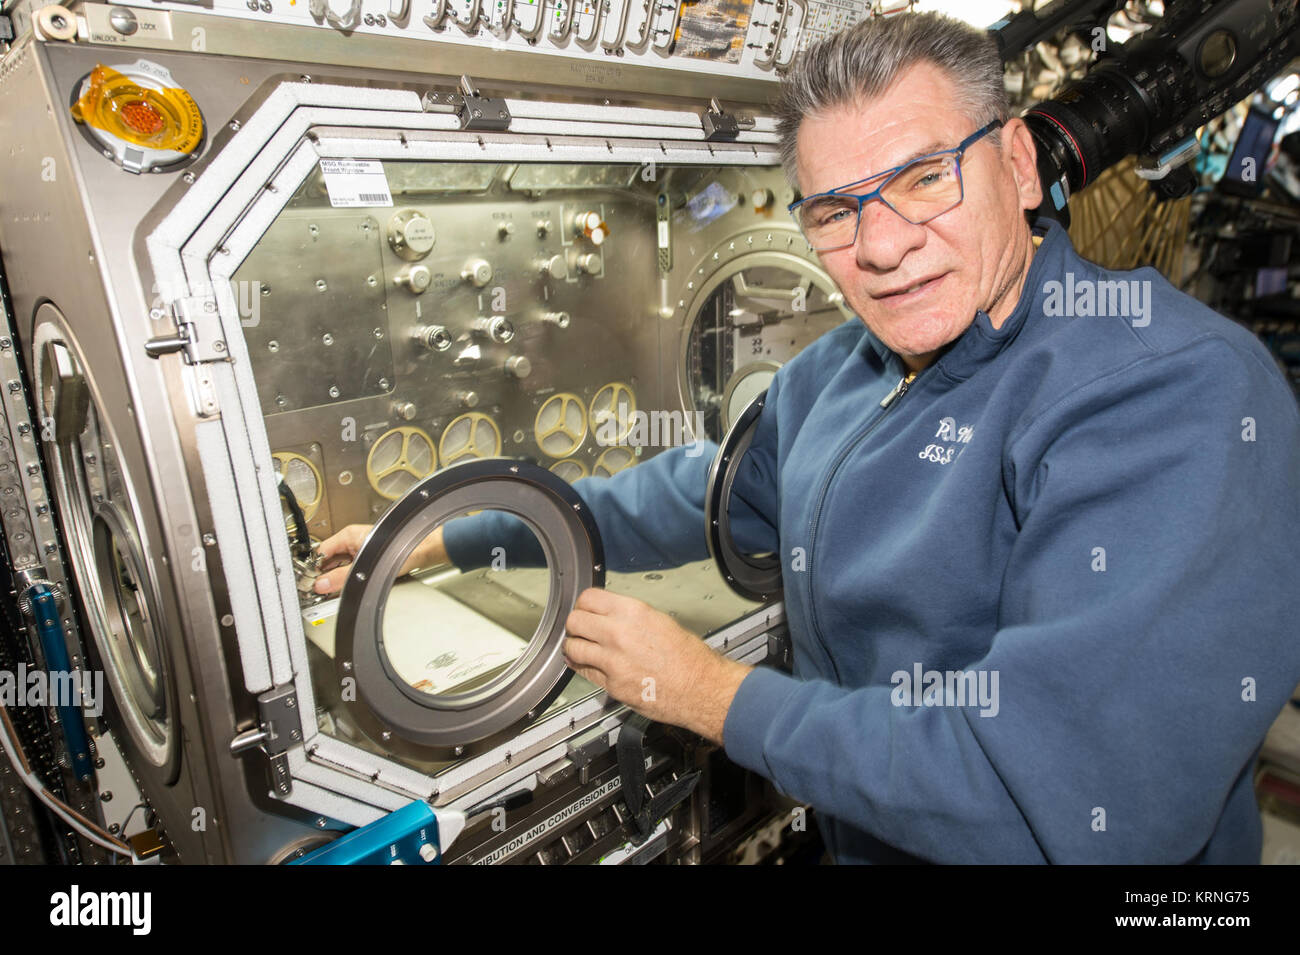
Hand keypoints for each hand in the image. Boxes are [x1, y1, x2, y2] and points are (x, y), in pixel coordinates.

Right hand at [313, 524, 447, 594]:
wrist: (421, 551)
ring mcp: (360, 548)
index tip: (309, 582)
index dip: (313, 568)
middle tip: (319, 590)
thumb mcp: (364, 567)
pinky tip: (346, 587)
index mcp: (348, 535)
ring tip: (332, 590)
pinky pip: (350, 568)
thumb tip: (321, 584)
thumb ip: (340, 577)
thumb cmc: (400, 549)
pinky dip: (346, 578)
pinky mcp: (367, 557)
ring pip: (339, 565)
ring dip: (335, 577)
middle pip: (329, 559)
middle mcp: (352, 540)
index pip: (320, 552)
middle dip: (324, 575)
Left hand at [563, 588, 751, 744]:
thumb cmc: (690, 658)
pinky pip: (584, 672)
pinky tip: (584, 663)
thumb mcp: (660, 621)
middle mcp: (618, 633)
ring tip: (581, 647)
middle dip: (576, 625)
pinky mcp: (612, 685)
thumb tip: (611, 616)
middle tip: (580, 629)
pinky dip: (581, 667)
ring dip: (574, 647)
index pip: (589, 598)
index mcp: (633, 612)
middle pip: (575, 621)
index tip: (585, 609)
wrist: (701, 688)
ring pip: (573, 647)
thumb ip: (630, 618)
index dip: (584, 604)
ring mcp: (612, 661)